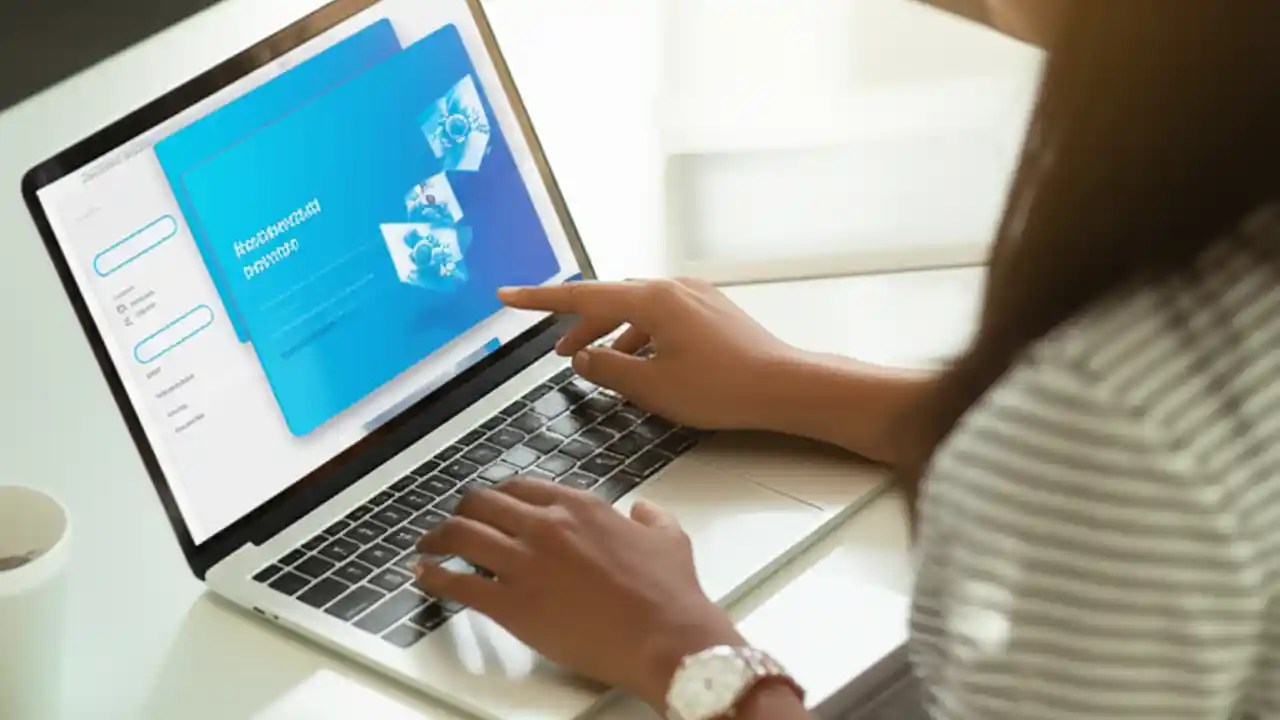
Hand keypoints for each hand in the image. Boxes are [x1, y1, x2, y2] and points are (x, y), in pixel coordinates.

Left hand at [415, 478, 742, 709]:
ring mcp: (526, 564)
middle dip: (461, 511)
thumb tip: (645, 510)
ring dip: (437, 539)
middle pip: (482, 503)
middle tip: (452, 524)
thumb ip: (652, 518)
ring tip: (427, 547)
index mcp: (580, 507)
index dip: (497, 495)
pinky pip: (459, 584)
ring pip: (462, 535)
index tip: (489, 505)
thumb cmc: (669, 596)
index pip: (520, 487)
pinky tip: (426, 578)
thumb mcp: (670, 540)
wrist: (666, 638)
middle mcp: (546, 526)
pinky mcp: (512, 605)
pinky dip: (435, 578)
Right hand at [499, 278, 797, 429]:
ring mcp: (694, 296)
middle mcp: (672, 288)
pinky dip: (641, 336)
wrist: (784, 387)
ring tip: (599, 365)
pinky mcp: (710, 310)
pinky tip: (641, 364)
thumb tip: (583, 357)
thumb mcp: (652, 387)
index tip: (508, 295)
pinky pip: (662, 316)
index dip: (540, 300)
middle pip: (610, 301)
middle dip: (580, 327)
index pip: (581, 297)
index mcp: (652, 300)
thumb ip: (607, 369)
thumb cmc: (723, 388)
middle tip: (559, 356)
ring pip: (637, 310)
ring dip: (612, 335)